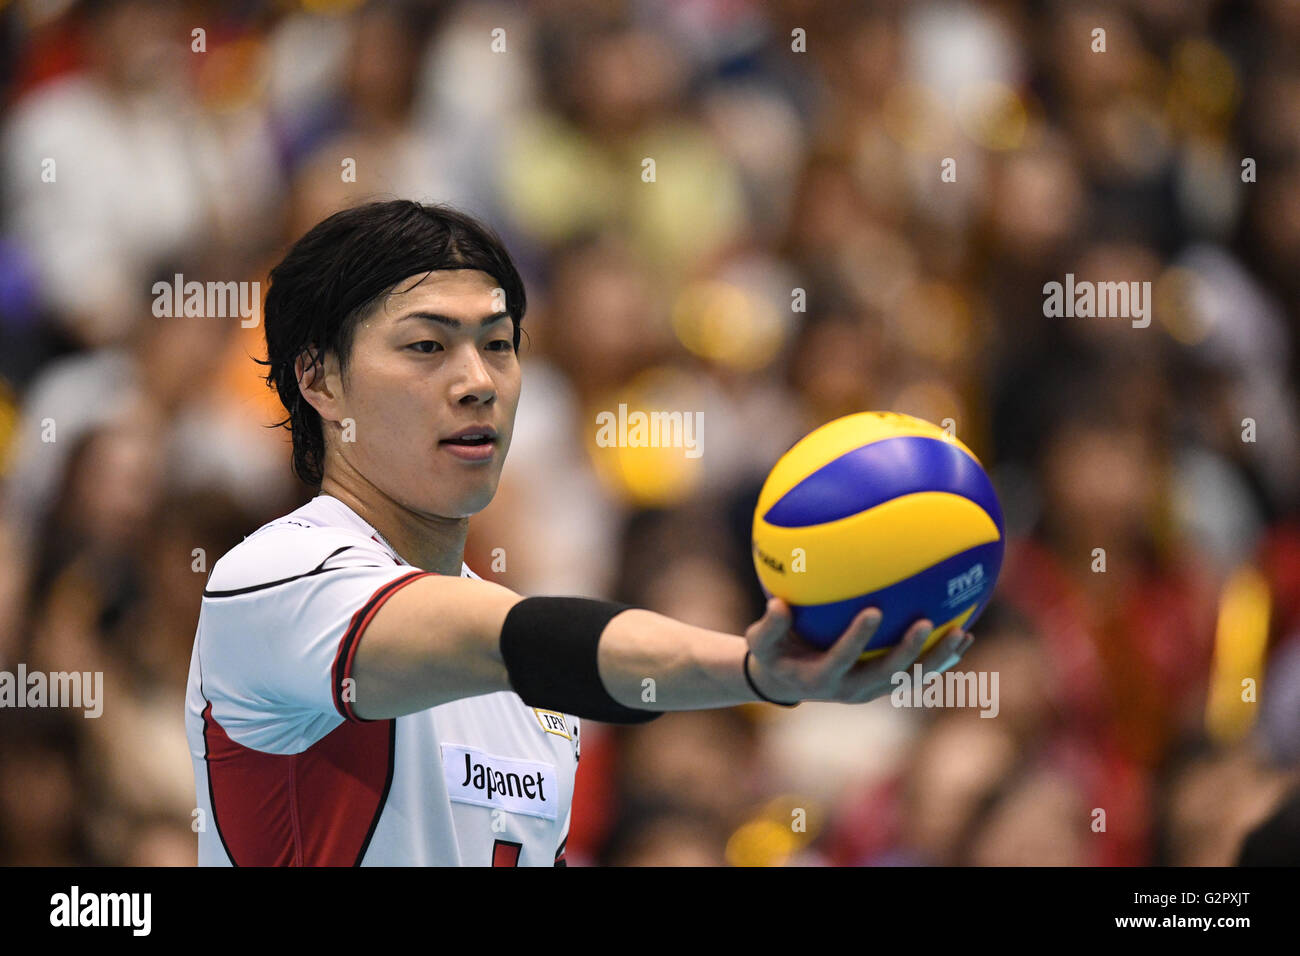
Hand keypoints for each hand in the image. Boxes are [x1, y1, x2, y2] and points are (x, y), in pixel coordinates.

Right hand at [743, 597, 973, 704]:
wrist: (787, 681)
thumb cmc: (773, 654)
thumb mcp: (760, 642)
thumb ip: (769, 626)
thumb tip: (777, 603)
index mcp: (821, 678)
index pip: (842, 658)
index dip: (858, 638)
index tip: (872, 610)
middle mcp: (851, 690)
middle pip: (886, 674)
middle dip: (907, 651)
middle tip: (924, 622)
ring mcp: (871, 690)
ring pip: (910, 678)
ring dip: (936, 658)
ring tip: (962, 633)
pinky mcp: (884, 685)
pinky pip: (917, 673)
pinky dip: (940, 658)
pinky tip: (965, 635)